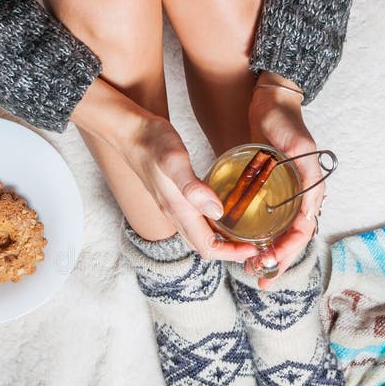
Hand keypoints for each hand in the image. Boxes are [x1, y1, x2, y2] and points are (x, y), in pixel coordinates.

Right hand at [122, 113, 257, 261]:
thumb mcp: (174, 161)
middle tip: (255, 243)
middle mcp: (176, 213)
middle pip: (204, 246)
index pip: (207, 247)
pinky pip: (195, 220)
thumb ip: (193, 187)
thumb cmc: (152, 142)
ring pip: (199, 234)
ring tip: (244, 232)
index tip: (253, 247)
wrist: (130, 132)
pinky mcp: (174, 196)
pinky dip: (213, 224)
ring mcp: (173, 206)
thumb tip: (217, 211)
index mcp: (179, 210)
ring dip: (222, 240)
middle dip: (230, 251)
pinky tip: (224, 210)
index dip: (231, 253)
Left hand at [248, 72, 323, 287]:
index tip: (268, 263)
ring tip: (252, 267)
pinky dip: (261, 236)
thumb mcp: (298, 147)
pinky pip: (269, 220)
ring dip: (269, 253)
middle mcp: (301, 197)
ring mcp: (286, 195)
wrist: (271, 101)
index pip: (302, 233)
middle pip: (291, 240)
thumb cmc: (285, 122)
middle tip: (258, 276)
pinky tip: (247, 245)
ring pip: (280, 234)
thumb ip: (307, 177)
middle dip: (277, 261)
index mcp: (311, 192)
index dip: (287, 252)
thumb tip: (311, 213)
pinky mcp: (271, 190)